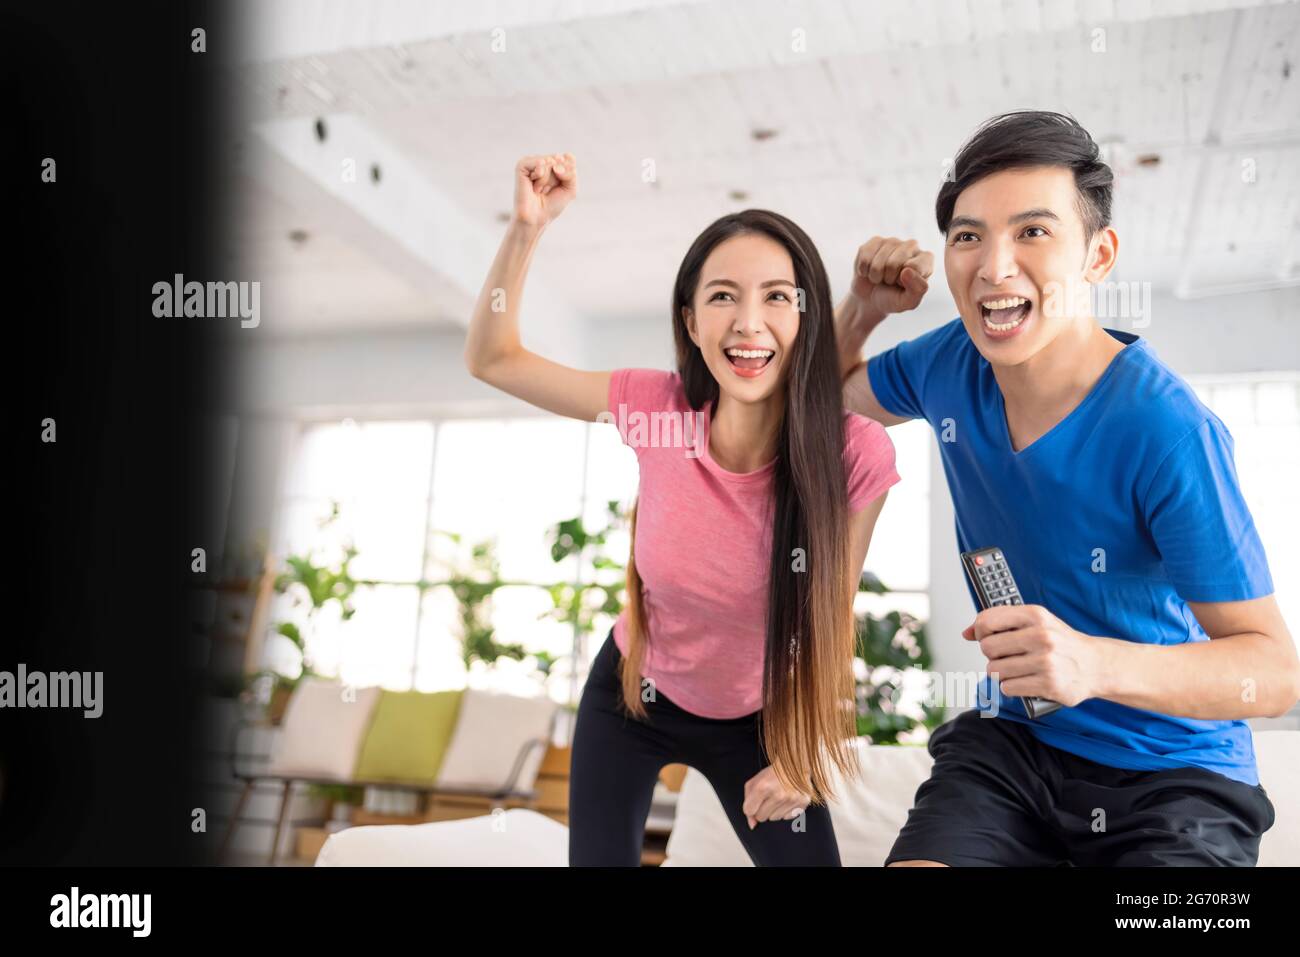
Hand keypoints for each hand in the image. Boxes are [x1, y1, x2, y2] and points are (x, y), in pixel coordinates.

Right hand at [513, 153, 576, 227]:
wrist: (536, 218)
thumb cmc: (551, 205)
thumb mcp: (570, 189)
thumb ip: (571, 172)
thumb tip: (554, 163)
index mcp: (553, 163)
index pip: (570, 159)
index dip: (568, 175)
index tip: (558, 188)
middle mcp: (542, 160)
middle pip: (560, 160)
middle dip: (558, 178)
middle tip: (547, 190)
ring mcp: (531, 162)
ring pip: (550, 161)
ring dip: (548, 181)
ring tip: (539, 190)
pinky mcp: (522, 165)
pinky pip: (540, 163)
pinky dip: (540, 178)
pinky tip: (533, 187)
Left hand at [742, 765, 812, 829]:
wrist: (795, 763)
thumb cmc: (772, 773)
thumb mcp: (755, 782)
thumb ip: (748, 802)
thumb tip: (752, 825)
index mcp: (763, 787)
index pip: (749, 811)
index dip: (751, 806)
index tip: (755, 800)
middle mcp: (778, 795)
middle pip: (761, 817)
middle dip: (762, 809)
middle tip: (767, 797)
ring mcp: (792, 800)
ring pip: (774, 818)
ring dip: (774, 810)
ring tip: (778, 797)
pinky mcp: (803, 802)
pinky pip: (787, 817)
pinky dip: (785, 810)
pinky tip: (787, 799)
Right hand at [848, 237, 932, 318]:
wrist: (870, 299)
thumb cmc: (893, 299)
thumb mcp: (908, 302)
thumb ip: (917, 289)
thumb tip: (907, 270)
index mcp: (926, 260)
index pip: (915, 267)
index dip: (903, 281)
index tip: (902, 285)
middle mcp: (912, 246)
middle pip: (895, 263)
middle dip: (888, 278)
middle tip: (889, 282)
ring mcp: (893, 241)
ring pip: (879, 260)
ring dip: (875, 275)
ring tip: (880, 277)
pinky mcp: (875, 241)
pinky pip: (865, 256)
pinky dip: (864, 270)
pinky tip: (869, 270)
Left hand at [962, 604, 1100, 707]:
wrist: (1096, 665)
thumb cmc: (1060, 643)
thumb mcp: (1036, 622)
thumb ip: (1001, 623)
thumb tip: (966, 633)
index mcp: (1036, 615)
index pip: (987, 620)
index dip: (979, 630)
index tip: (984, 636)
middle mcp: (1041, 636)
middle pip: (987, 648)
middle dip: (992, 655)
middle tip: (1006, 656)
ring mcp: (1045, 661)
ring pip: (995, 671)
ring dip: (1002, 673)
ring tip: (1018, 669)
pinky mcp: (1048, 684)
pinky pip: (1007, 688)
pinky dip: (1012, 687)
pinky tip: (1026, 681)